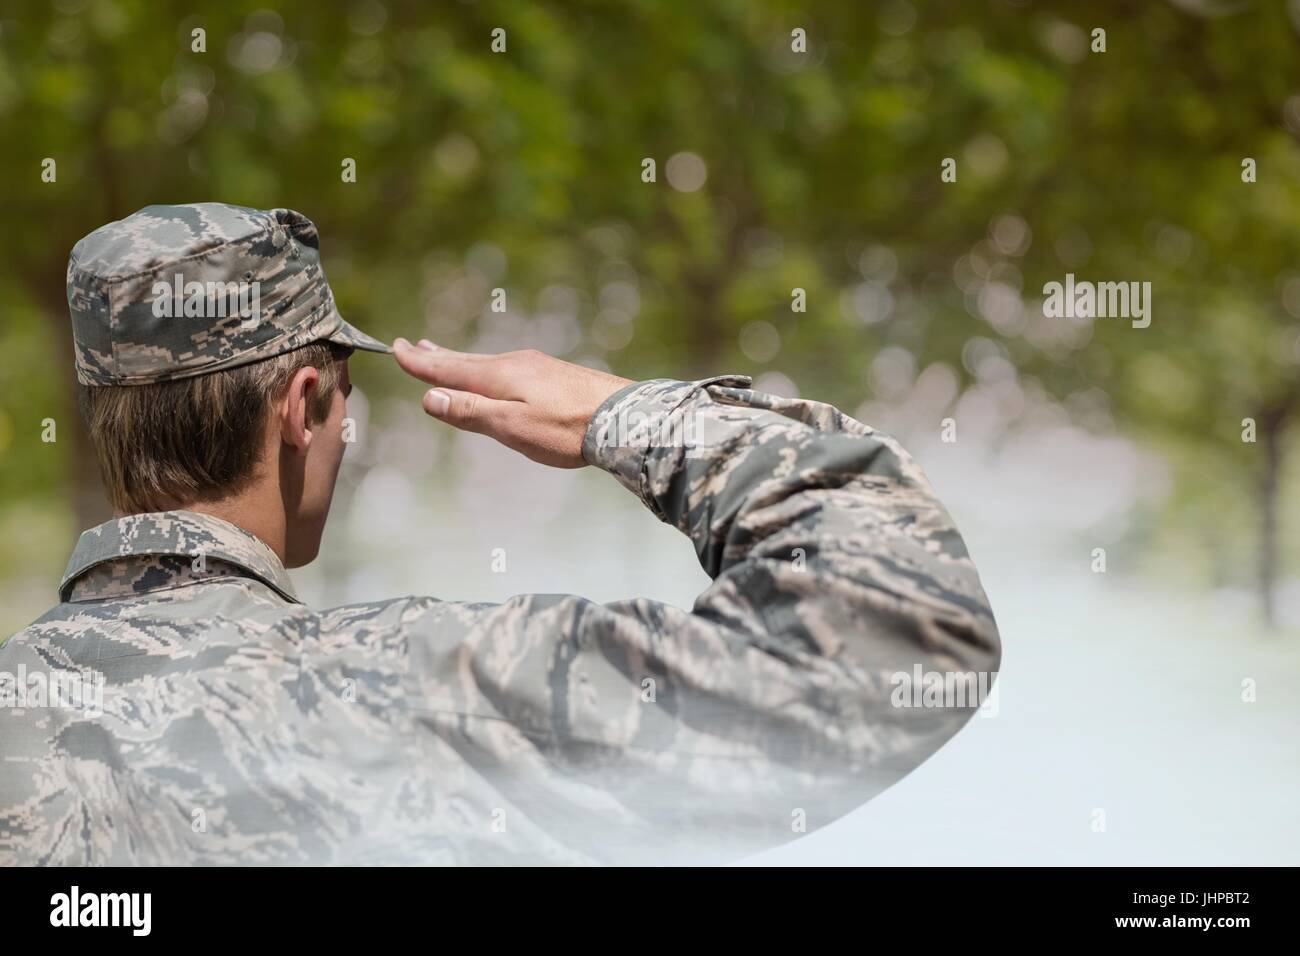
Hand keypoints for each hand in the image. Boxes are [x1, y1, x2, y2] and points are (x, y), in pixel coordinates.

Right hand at [392, 338, 632, 467]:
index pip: (448, 369)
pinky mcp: (555, 375)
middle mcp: (514, 364)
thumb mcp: (510, 426)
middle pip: (466, 360)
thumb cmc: (566, 429)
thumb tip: (428, 397)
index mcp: (498, 377)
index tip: (395, 350)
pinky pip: (508, 366)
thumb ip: (470, 412)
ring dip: (461, 359)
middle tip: (413, 346)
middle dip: (437, 356)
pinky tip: (495, 371)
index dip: (420, 364)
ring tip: (445, 354)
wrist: (623, 418)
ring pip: (487, 362)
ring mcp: (536, 366)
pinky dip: (487, 366)